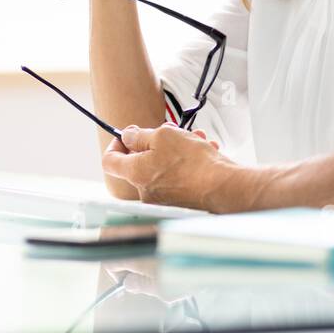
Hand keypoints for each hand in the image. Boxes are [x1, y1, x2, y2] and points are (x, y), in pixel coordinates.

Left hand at [101, 122, 243, 212]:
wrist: (224, 187)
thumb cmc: (194, 163)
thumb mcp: (163, 135)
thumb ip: (140, 135)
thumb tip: (128, 136)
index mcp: (135, 173)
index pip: (109, 161)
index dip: (116, 144)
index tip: (127, 135)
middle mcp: (145, 190)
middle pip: (140, 161)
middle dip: (156, 142)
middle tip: (170, 132)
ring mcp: (163, 197)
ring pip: (163, 165)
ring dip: (177, 148)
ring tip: (194, 139)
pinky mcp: (180, 200)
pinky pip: (178, 175)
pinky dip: (189, 161)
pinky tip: (204, 151)